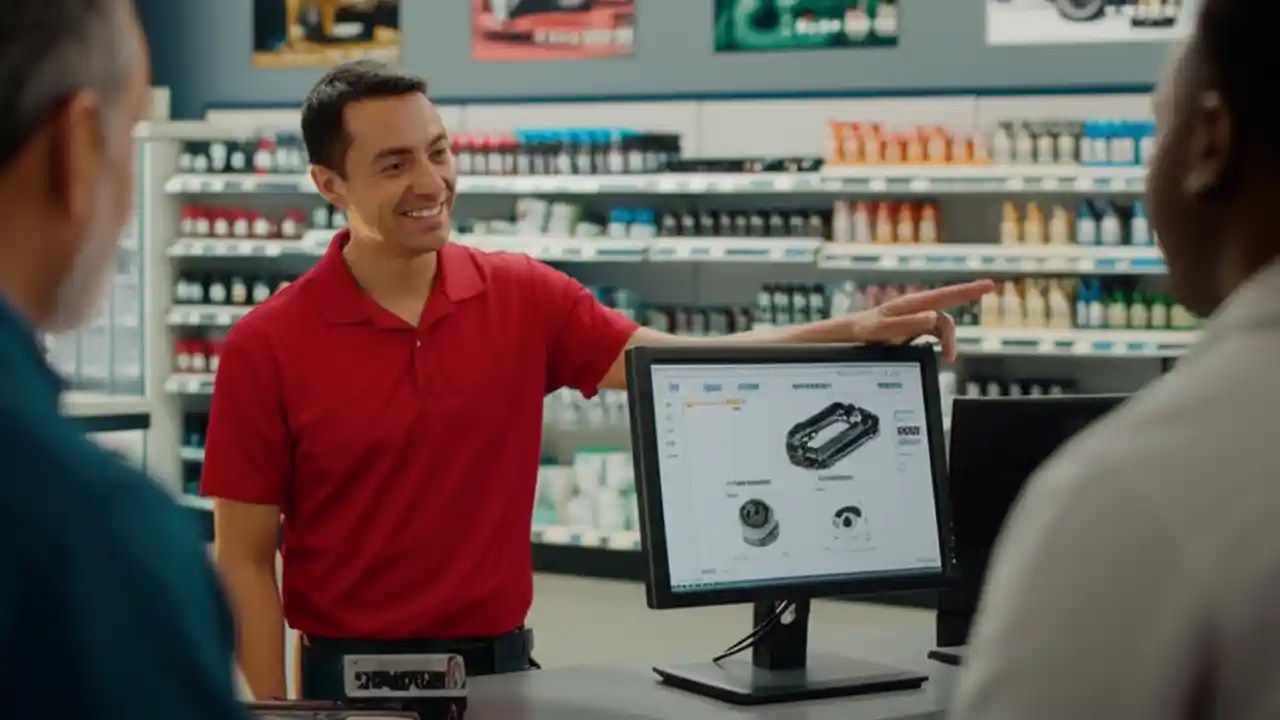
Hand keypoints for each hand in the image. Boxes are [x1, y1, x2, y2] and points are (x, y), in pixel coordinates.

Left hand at [847, 280, 995, 361]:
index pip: (943, 296)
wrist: (846, 336)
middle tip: (990, 287)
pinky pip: (933, 333)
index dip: (967, 290)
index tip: (988, 285)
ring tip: (949, 358)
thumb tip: (933, 317)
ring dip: (950, 341)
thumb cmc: (862, 331)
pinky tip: (943, 355)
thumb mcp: (882, 330)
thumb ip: (908, 323)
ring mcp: (914, 318)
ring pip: (942, 324)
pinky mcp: (911, 329)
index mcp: (908, 305)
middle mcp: (914, 309)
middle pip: (947, 304)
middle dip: (968, 295)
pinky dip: (941, 343)